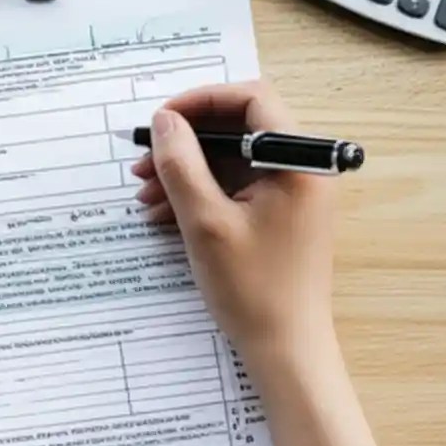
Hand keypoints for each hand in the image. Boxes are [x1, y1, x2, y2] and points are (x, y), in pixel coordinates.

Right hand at [132, 81, 376, 445]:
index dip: (202, 100)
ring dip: (186, 167)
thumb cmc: (253, 288)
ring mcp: (291, 191)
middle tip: (144, 160)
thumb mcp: (204, 220)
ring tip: (146, 192)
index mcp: (298, 161)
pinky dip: (199, 190)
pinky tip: (164, 210)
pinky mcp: (278, 212)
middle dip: (186, 139)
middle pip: (238, 126)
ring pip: (231, 156)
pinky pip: (235, 183)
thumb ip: (181, 163)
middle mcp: (301, 168)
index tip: (162, 121)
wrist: (285, 347)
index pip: (252, 98)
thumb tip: (164, 121)